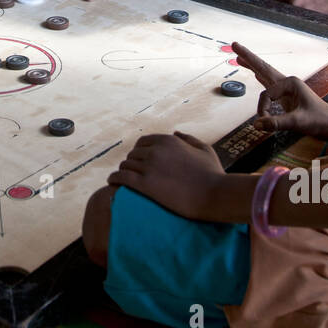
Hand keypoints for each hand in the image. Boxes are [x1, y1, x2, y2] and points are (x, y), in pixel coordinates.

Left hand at [106, 132, 225, 219]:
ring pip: (125, 166)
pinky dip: (114, 180)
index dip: (139, 153)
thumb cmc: (213, 174)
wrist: (215, 195)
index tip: (139, 163)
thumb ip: (188, 139)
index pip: (143, 143)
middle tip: (132, 175)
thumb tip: (175, 132)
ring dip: (123, 172)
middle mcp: (156, 150)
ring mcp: (149, 166)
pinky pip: (121, 178)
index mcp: (168, 140)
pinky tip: (112, 184)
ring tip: (122, 181)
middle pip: (132, 155)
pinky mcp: (145, 184)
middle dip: (132, 164)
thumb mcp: (204, 149)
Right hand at [231, 42, 327, 139]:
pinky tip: (255, 75)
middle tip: (234, 44)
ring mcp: (287, 88)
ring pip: (265, 74)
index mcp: (290, 83)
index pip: (266, 95)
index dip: (263, 110)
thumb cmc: (319, 121)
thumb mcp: (298, 123)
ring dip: (252, 66)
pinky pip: (269, 84)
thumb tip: (256, 125)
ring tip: (239, 58)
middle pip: (263, 67)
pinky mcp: (287, 95)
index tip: (267, 123)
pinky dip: (260, 77)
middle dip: (248, 57)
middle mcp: (287, 82)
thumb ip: (277, 123)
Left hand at [272, 0, 327, 14]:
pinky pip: (301, 19)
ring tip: (296, 8)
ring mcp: (302, 13)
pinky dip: (301, 17)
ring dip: (289, 14)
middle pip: (279, 10)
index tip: (269, 2)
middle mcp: (293, 3)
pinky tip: (305, 12)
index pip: (271, 0)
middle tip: (280, 7)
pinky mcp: (311, 19)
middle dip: (278, 8)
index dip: (270, 1)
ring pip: (289, 16)